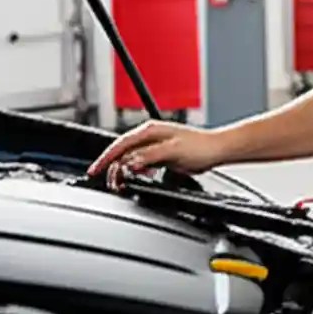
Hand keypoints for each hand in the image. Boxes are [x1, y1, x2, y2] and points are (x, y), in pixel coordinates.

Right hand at [87, 120, 226, 189]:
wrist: (218, 150)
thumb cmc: (201, 147)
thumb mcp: (172, 152)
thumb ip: (148, 156)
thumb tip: (130, 162)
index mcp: (150, 131)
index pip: (120, 145)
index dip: (105, 158)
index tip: (94, 170)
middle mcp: (151, 136)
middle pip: (123, 152)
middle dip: (114, 167)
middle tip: (111, 182)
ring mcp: (156, 145)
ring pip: (132, 159)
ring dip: (126, 171)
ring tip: (123, 182)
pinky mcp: (162, 154)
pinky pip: (142, 163)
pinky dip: (138, 171)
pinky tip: (142, 176)